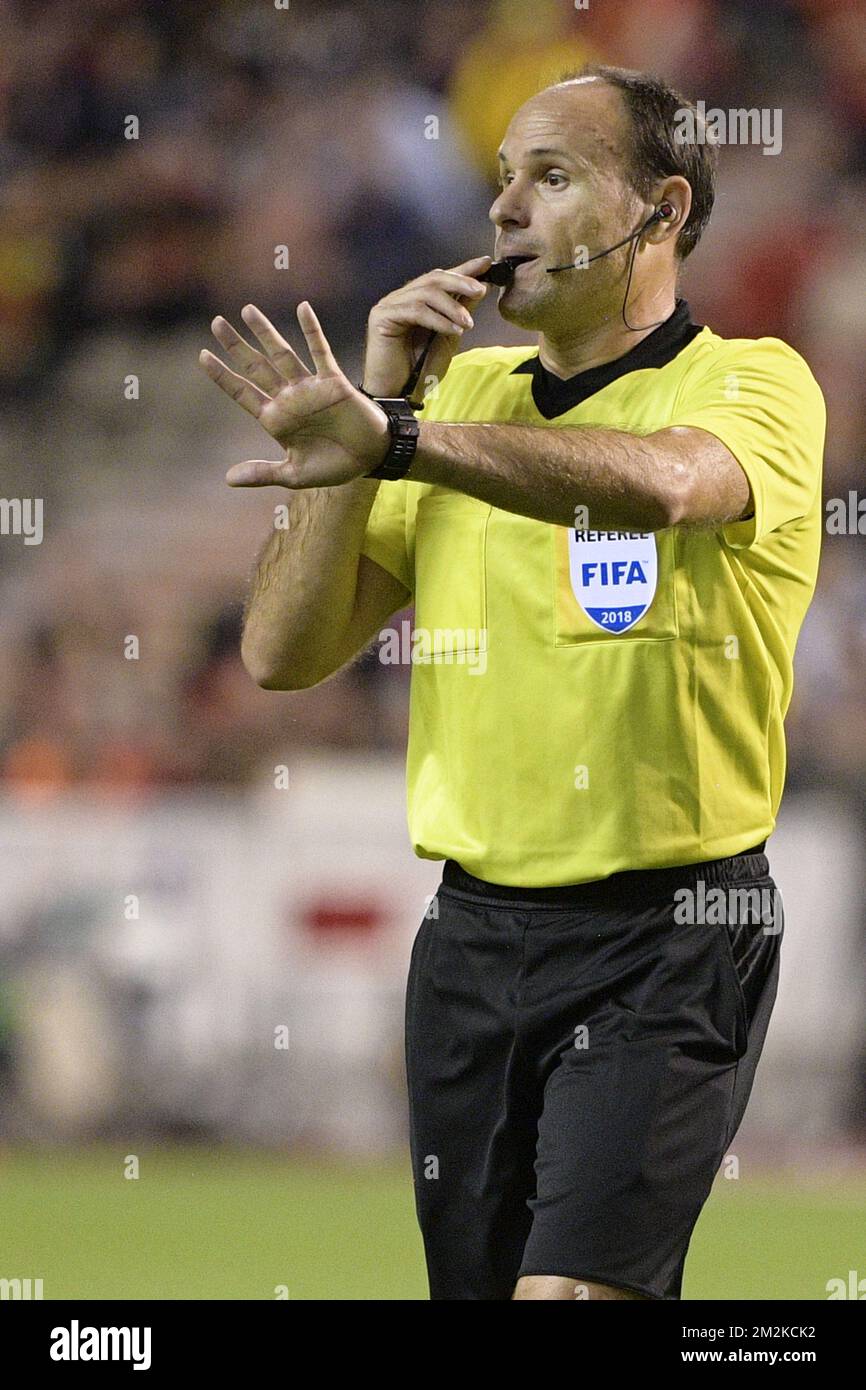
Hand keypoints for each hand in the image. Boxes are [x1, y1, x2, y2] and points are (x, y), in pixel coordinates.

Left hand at [198, 302, 389, 487]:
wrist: (370, 458)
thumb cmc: (333, 466)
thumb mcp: (294, 475)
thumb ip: (262, 473)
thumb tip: (228, 479)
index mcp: (275, 420)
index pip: (242, 392)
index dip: (222, 375)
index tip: (203, 355)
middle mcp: (288, 399)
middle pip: (256, 367)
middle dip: (236, 346)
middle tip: (216, 322)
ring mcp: (309, 387)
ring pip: (282, 354)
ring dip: (265, 332)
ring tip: (247, 309)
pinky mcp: (333, 381)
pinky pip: (320, 352)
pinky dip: (311, 330)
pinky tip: (302, 308)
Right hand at [362, 256, 490, 400]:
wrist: (400, 397)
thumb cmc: (421, 372)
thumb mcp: (449, 337)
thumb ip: (461, 312)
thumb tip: (481, 288)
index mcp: (415, 302)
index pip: (440, 278)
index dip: (463, 269)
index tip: (487, 263)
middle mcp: (400, 299)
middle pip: (432, 279)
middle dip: (460, 282)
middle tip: (481, 290)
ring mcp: (389, 306)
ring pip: (425, 292)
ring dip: (452, 306)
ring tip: (467, 324)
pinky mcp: (381, 317)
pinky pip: (415, 310)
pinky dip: (438, 319)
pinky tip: (453, 330)